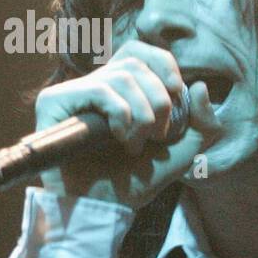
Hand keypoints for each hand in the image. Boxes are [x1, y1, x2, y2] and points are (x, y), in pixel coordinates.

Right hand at [33, 40, 224, 208]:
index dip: (164, 66)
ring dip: (142, 114)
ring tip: (137, 144)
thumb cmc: (139, 178)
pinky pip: (98, 90)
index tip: (176, 94)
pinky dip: (121, 115)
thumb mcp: (184, 150)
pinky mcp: (54, 102)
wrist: (106, 205)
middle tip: (158, 135)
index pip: (142, 51)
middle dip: (160, 101)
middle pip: (136, 63)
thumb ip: (203, 121)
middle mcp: (97, 84)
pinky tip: (121, 139)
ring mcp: (74, 93)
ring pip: (122, 77)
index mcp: (124, 88)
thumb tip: (201, 85)